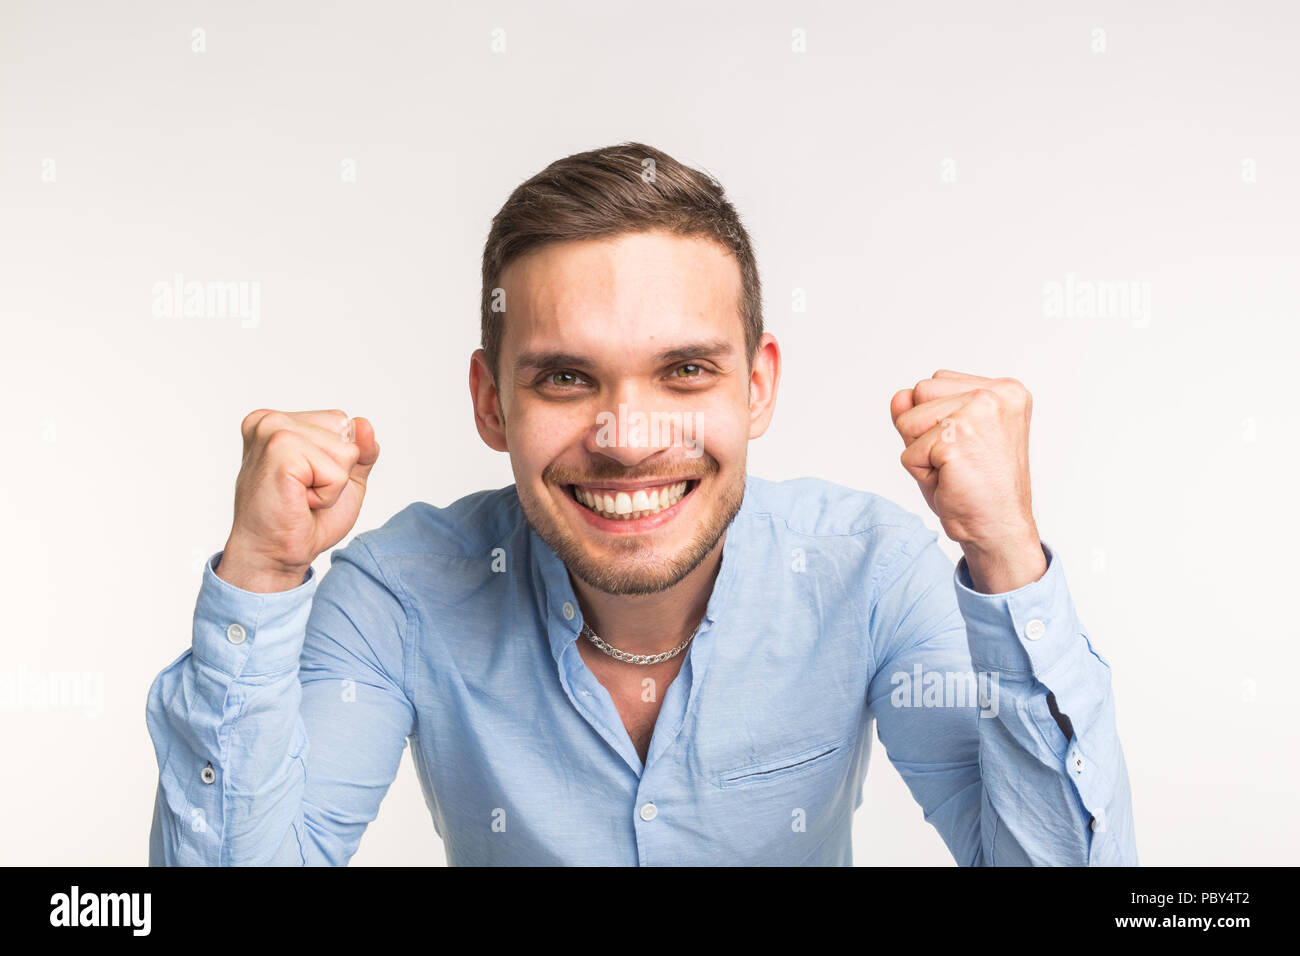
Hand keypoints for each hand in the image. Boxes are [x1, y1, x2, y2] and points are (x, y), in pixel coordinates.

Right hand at [216, 409, 379, 591]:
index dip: (339, 459)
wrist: (274, 556)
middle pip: (345, 430)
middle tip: (303, 492)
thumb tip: (364, 424)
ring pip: (345, 451)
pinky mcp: (279, 451)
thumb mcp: (344, 477)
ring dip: (333, 484)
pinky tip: (299, 502)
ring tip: (301, 497)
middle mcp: (270, 420)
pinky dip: (327, 494)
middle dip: (337, 470)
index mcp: (279, 421)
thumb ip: (360, 449)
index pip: (341, 420)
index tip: (307, 481)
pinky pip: (337, 471)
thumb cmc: (303, 519)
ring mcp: (272, 432)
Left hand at [890, 370, 1045, 591]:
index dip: (935, 421)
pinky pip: (908, 452)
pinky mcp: (955, 438)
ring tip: (954, 470)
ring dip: (921, 452)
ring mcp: (977, 413)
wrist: (999, 530)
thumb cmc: (979, 488)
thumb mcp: (948, 439)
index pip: (935, 383)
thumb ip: (922, 411)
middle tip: (958, 460)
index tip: (967, 446)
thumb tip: (899, 396)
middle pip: (919, 392)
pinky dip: (920, 473)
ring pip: (908, 420)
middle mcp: (996, 394)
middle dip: (924, 432)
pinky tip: (951, 482)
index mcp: (1005, 389)